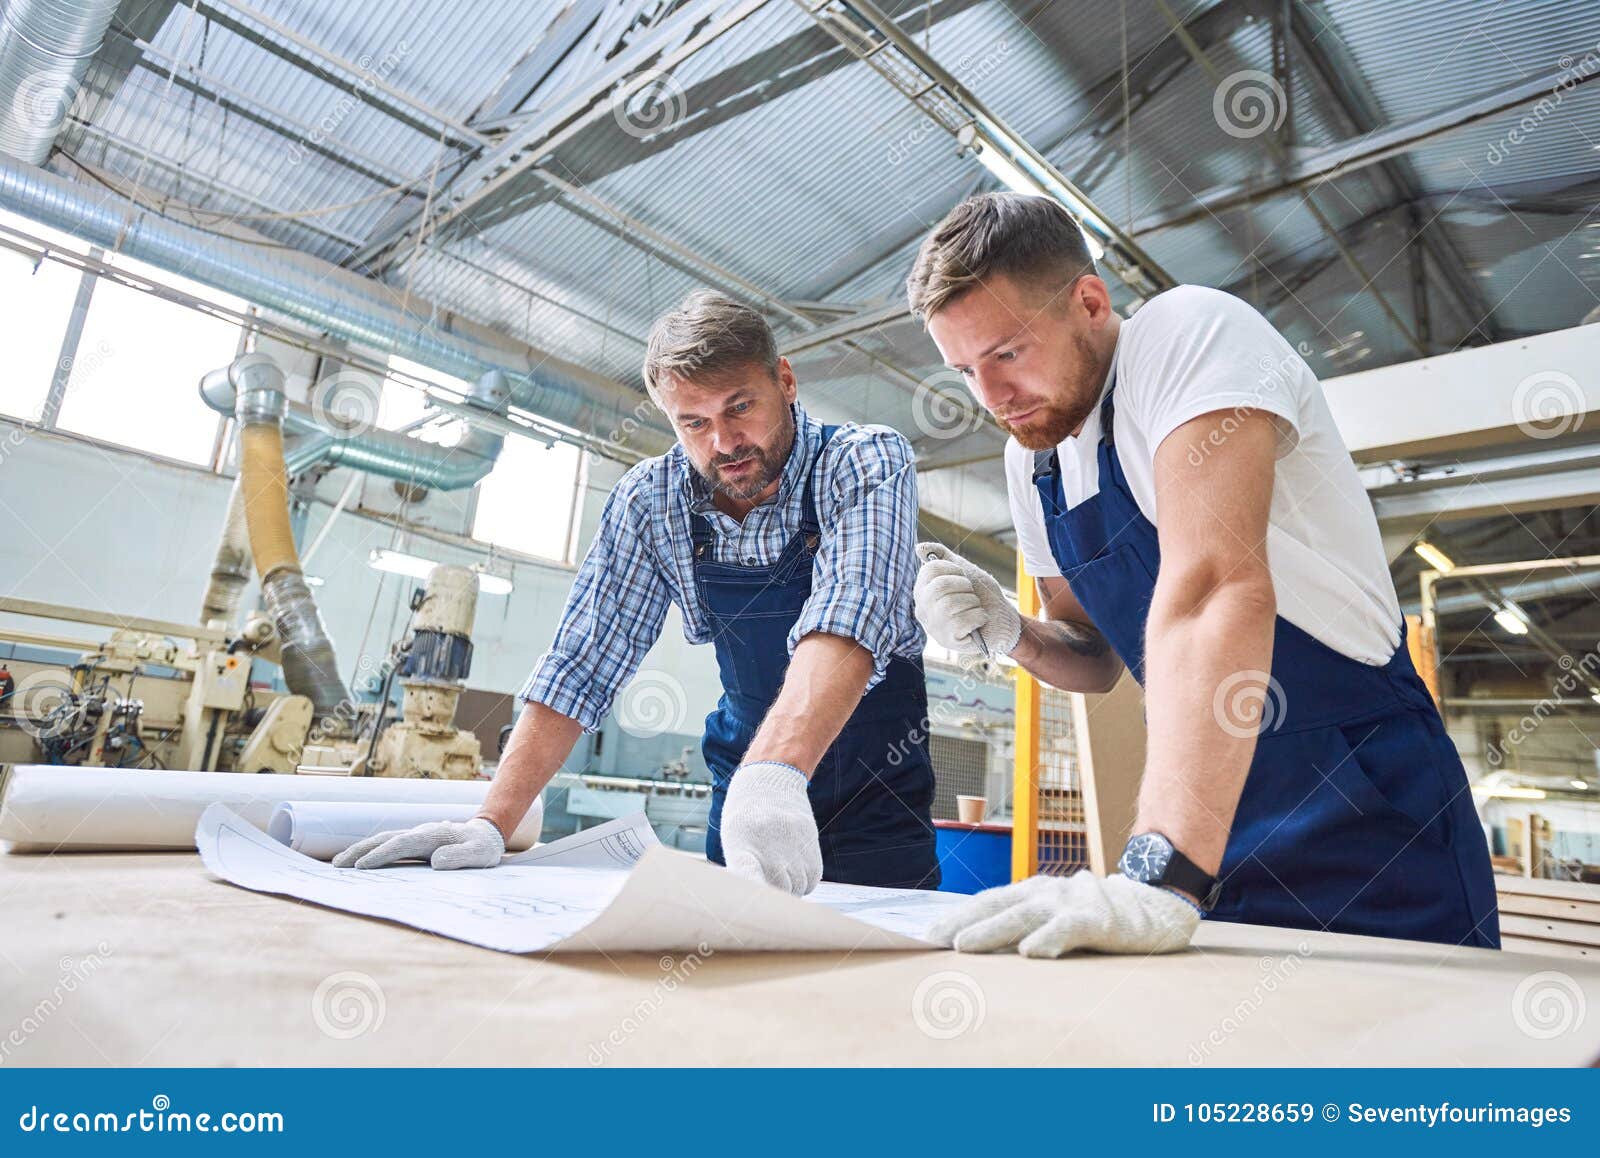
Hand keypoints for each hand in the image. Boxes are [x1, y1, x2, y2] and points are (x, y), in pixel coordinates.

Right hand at [332, 817, 504, 869]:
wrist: (486, 833)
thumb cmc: (482, 848)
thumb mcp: (479, 854)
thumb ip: (461, 857)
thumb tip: (436, 862)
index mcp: (434, 835)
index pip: (402, 844)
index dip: (382, 855)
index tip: (362, 866)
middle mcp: (421, 832)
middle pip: (385, 839)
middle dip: (361, 850)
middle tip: (338, 865)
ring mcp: (416, 835)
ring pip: (384, 840)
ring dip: (361, 849)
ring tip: (339, 863)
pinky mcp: (415, 841)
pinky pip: (389, 844)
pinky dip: (371, 850)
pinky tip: (358, 861)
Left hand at [721, 761, 822, 895]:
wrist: (771, 783)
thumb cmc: (746, 820)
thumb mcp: (734, 843)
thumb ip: (743, 874)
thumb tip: (756, 902)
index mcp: (742, 846)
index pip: (747, 875)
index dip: (753, 890)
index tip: (755, 902)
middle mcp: (770, 847)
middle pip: (777, 892)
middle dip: (772, 894)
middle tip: (764, 877)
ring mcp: (793, 847)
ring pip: (796, 890)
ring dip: (789, 888)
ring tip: (778, 865)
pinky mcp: (811, 847)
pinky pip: (810, 882)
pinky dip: (802, 881)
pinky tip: (793, 864)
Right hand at [914, 542, 1021, 660]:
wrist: (1003, 620)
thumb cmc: (982, 596)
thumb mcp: (963, 571)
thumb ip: (942, 556)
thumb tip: (919, 548)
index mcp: (923, 591)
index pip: (929, 570)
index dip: (953, 569)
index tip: (963, 578)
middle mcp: (923, 609)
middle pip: (940, 586)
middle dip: (965, 587)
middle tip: (972, 595)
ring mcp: (933, 627)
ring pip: (950, 604)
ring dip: (973, 603)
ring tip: (976, 608)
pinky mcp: (948, 641)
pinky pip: (961, 622)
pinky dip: (978, 618)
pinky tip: (979, 622)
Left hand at [928, 871, 1199, 956]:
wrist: (1153, 907)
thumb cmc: (1097, 916)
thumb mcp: (1055, 916)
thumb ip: (1024, 926)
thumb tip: (978, 947)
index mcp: (1031, 892)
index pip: (986, 901)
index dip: (956, 915)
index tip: (926, 933)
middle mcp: (1045, 892)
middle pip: (996, 905)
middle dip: (962, 922)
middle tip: (933, 940)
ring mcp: (1069, 901)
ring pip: (1024, 915)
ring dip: (992, 931)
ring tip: (966, 946)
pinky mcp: (1097, 917)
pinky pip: (1068, 928)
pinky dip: (1049, 938)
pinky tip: (1032, 953)